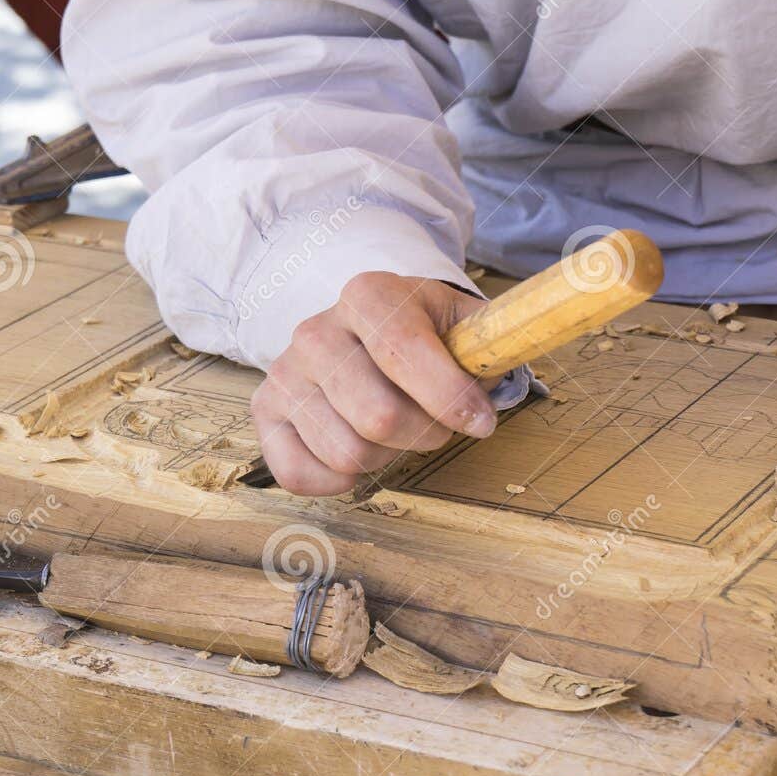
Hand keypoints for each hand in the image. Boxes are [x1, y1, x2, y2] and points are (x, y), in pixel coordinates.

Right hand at [251, 273, 496, 494]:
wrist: (366, 328)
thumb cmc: (425, 335)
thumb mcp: (461, 323)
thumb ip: (491, 342)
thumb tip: (511, 358)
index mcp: (367, 295)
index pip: (406, 354)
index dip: (451, 399)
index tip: (480, 422)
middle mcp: (316, 330)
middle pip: (378, 417)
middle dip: (424, 434)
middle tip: (435, 424)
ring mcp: (285, 372)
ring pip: (346, 453)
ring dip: (385, 457)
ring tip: (394, 432)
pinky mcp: (266, 411)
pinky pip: (298, 474)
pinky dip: (338, 481)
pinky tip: (357, 454)